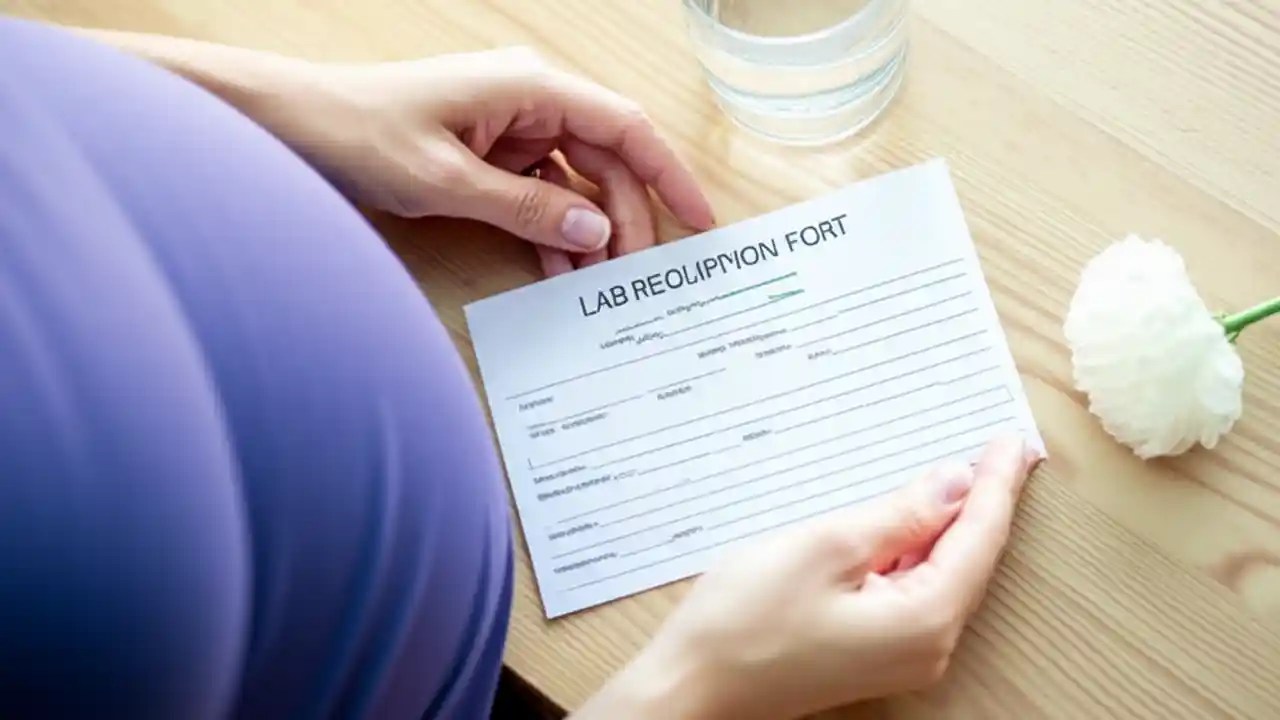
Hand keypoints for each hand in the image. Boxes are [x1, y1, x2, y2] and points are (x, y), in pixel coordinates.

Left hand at [239, 47, 715, 276]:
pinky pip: (541, 197)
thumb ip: (529, 209)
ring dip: (588, 236)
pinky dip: (551, 235)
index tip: (699, 221)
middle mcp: (531, 102)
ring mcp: (511, 130)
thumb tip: (598, 234)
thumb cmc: (358, 132)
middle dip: (624, 223)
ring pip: (577, 185)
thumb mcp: (448, 181)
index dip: (669, 175)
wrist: (291, 126)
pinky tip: (558, 276)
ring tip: (597, 289)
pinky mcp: (491, 157)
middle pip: (606, 164)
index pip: (626, 128)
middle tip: (632, 281)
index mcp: (532, 87)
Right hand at [575, 434, 1039, 719]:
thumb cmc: (745, 622)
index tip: (1009, 442)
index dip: (995, 484)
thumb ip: (899, 515)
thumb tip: (953, 484)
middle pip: (970, 560)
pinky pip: (912, 592)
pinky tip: (911, 522)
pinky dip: (918, 550)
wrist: (690, 686)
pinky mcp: (870, 652)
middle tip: (1000, 450)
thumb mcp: (826, 546)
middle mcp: (925, 647)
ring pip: (942, 575)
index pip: (979, 538)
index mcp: (924, 620)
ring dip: (951, 524)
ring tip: (965, 474)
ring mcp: (899, 655)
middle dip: (983, 502)